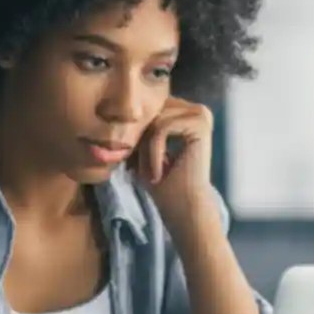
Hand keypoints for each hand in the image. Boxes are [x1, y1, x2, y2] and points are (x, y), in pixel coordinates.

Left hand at [129, 97, 216, 227]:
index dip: (134, 131)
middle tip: (139, 167)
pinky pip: (161, 129)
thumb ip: (137, 126)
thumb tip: (112, 111)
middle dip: (139, 140)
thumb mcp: (143, 147)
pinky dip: (153, 153)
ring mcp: (201, 114)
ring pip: (154, 120)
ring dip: (145, 149)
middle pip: (150, 111)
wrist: (182, 206)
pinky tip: (157, 173)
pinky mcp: (200, 124)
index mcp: (185, 111)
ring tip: (150, 172)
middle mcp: (196, 108)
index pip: (148, 107)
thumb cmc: (161, 180)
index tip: (132, 159)